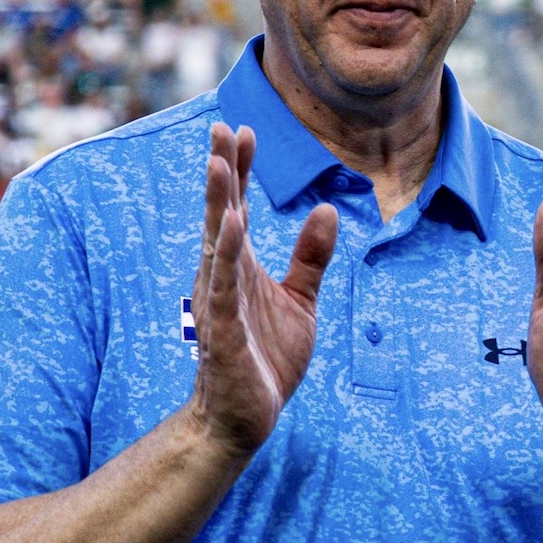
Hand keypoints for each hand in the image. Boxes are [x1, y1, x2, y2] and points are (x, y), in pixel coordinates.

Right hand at [188, 123, 335, 454]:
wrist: (248, 417)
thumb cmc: (267, 359)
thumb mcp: (301, 301)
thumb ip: (311, 257)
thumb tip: (325, 209)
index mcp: (241, 267)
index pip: (239, 208)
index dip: (242, 170)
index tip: (245, 129)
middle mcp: (224, 276)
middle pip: (221, 213)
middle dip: (222, 171)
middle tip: (222, 125)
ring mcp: (220, 300)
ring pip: (216, 241)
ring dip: (217, 202)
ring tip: (218, 161)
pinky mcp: (222, 329)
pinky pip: (224, 284)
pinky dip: (226, 253)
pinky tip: (230, 223)